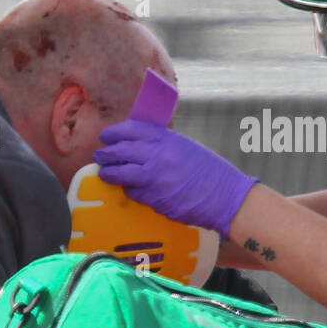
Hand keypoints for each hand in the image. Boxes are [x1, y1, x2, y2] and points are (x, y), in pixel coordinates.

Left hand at [94, 119, 257, 235]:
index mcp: (168, 138)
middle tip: (100, 156)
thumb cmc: (210, 172)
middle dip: (106, 154)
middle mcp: (159, 154)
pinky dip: (130, 191)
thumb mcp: (186, 148)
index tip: (106, 136)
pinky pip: (133, 192)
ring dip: (109, 174)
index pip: (131, 129)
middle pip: (120, 150)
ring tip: (106, 174)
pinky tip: (132, 190)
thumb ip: (162, 144)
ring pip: (120, 172)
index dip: (114, 132)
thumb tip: (136, 145)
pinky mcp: (156, 198)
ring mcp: (156, 177)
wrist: (226, 196)